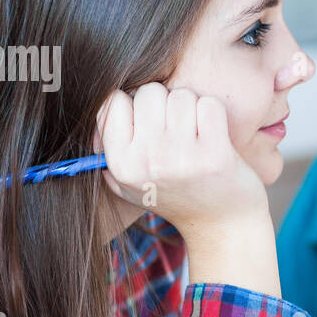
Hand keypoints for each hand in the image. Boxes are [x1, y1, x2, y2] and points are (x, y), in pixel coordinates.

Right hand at [96, 83, 269, 237]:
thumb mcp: (129, 185)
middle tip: (175, 128)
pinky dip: (214, 113)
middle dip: (164, 103)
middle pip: (149, 92)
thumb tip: (95, 105)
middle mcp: (148, 160)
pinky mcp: (215, 153)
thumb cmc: (174, 196)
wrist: (221, 224)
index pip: (113, 101)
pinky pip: (210, 105)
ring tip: (194, 133)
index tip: (147, 121)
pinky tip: (213, 135)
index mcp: (122, 165)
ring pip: (181, 95)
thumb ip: (106, 149)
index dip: (133, 104)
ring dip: (190, 107)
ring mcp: (182, 157)